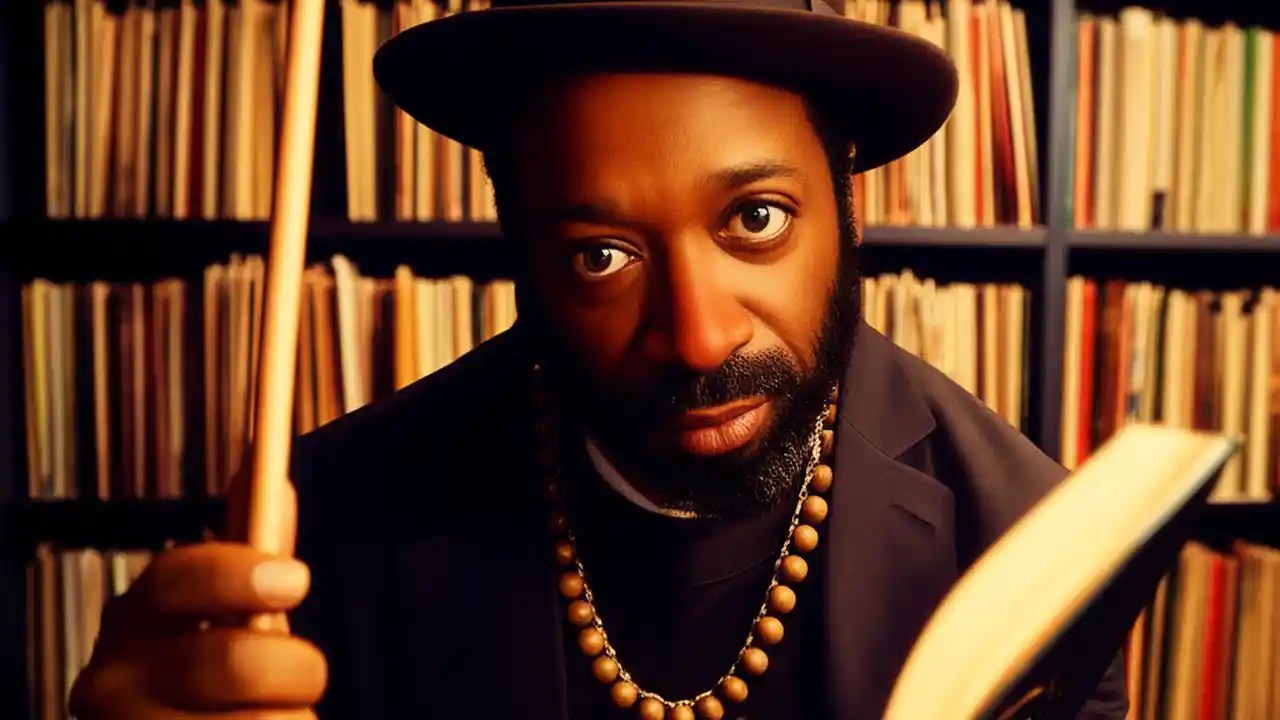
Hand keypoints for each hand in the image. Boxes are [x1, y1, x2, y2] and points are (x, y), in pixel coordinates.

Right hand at [68, 479, 327, 718]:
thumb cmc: (217, 685)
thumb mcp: (229, 618)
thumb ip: (252, 561)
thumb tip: (275, 480)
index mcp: (134, 621)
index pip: (177, 579)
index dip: (240, 573)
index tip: (298, 578)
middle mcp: (110, 684)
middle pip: (233, 663)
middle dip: (298, 668)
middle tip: (309, 675)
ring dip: (293, 719)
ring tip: (280, 718)